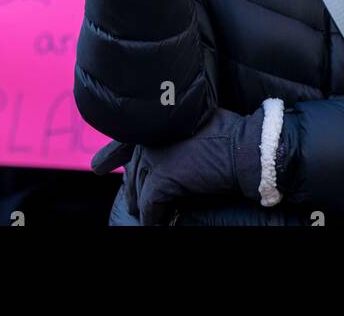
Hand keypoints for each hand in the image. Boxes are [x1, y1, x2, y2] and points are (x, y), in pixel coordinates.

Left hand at [91, 108, 264, 225]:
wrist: (245, 149)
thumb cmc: (232, 133)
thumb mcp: (200, 121)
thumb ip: (179, 130)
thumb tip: (174, 144)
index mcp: (160, 119)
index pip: (127, 138)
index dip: (112, 155)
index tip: (98, 167)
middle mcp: (152, 134)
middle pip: (133, 168)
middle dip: (131, 188)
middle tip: (132, 204)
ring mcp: (155, 156)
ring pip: (140, 188)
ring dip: (142, 205)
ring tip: (145, 216)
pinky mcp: (161, 179)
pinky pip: (150, 205)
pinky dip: (152, 218)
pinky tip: (154, 224)